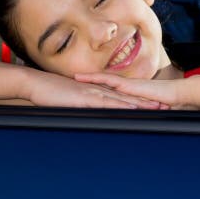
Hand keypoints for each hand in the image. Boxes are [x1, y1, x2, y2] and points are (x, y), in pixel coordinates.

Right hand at [26, 70, 166, 108]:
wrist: (36, 84)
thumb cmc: (50, 94)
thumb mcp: (71, 101)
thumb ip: (83, 105)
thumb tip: (91, 113)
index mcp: (95, 91)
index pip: (121, 97)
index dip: (138, 102)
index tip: (153, 107)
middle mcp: (97, 91)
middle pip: (126, 98)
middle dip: (145, 104)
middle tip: (163, 108)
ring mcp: (91, 93)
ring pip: (120, 100)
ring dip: (137, 105)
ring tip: (154, 109)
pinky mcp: (83, 98)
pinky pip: (104, 103)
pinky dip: (118, 106)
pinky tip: (128, 109)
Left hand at [74, 73, 194, 109]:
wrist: (178, 96)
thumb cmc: (167, 104)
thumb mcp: (148, 110)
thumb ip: (139, 113)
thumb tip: (134, 120)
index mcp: (131, 92)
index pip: (111, 88)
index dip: (98, 86)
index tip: (86, 86)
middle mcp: (128, 87)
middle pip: (104, 82)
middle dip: (89, 80)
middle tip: (74, 78)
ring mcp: (128, 85)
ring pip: (104, 80)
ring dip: (89, 78)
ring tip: (75, 77)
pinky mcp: (129, 86)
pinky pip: (109, 81)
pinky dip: (97, 79)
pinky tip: (86, 79)